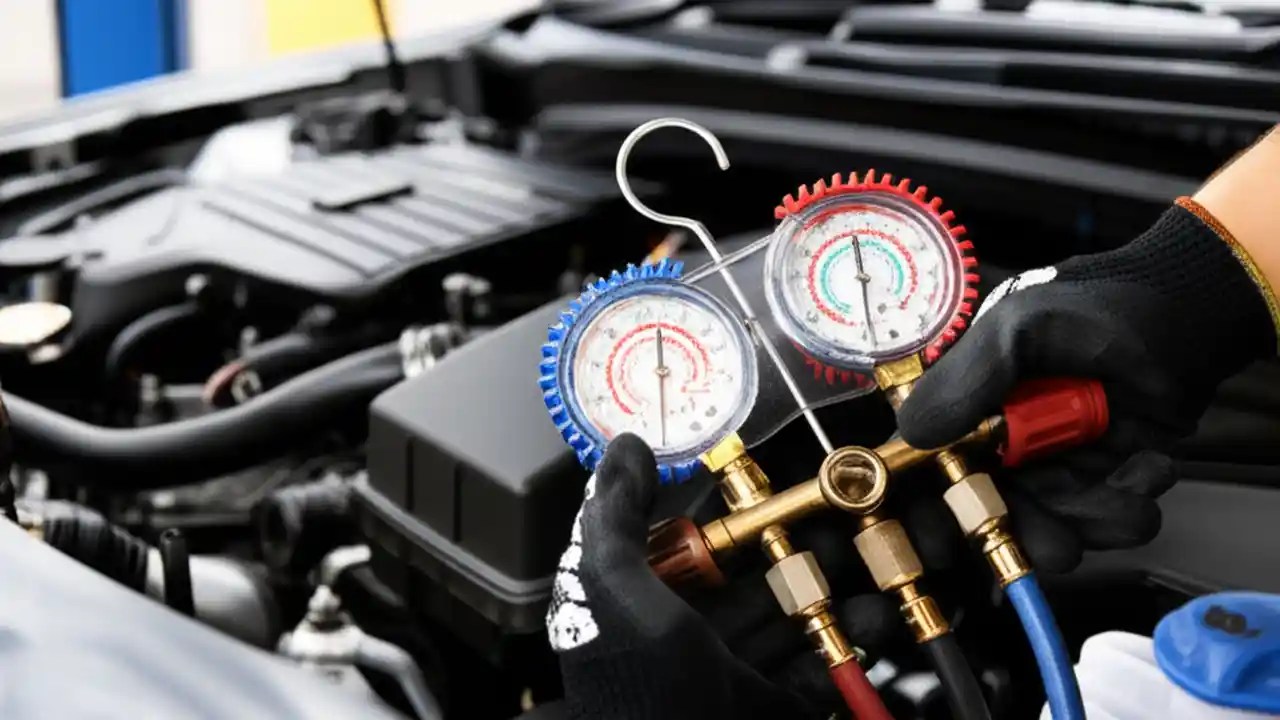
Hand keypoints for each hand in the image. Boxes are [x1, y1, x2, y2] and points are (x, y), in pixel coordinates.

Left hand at [547, 434, 896, 719]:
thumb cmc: (640, 686)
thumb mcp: (615, 584)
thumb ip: (616, 515)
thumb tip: (624, 447)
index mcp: (644, 606)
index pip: (691, 543)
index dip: (734, 511)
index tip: (777, 481)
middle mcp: (689, 638)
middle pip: (753, 573)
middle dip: (802, 540)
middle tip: (842, 508)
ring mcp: (735, 673)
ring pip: (792, 613)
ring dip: (835, 582)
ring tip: (873, 551)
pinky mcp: (774, 703)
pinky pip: (818, 662)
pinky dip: (851, 636)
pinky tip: (879, 611)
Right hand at [897, 201, 1275, 571]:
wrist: (1186, 310)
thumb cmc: (1092, 308)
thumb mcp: (1020, 328)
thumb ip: (968, 379)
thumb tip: (911, 433)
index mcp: (964, 409)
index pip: (926, 470)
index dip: (927, 513)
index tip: (942, 545)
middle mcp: (1000, 446)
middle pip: (991, 515)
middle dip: (1027, 536)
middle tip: (1059, 548)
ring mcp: (1053, 467)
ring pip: (1055, 527)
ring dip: (1094, 522)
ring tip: (1133, 496)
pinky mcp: (1103, 482)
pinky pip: (1108, 520)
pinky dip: (1132, 505)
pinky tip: (1152, 465)